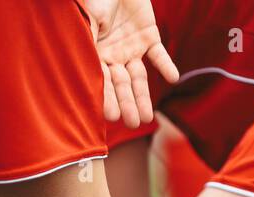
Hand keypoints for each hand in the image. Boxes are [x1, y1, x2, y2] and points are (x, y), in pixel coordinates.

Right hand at [81, 0, 178, 127]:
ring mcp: (132, 48)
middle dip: (127, 104)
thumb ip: (85, 36)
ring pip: (139, 77)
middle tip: (133, 123)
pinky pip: (159, 55)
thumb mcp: (86, 16)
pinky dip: (166, 66)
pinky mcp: (149, 37)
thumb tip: (80, 58)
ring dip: (143, 96)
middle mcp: (114, 56)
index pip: (102, 81)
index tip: (112, 116)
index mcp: (95, 54)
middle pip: (122, 85)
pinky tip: (173, 78)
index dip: (107, 98)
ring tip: (147, 117)